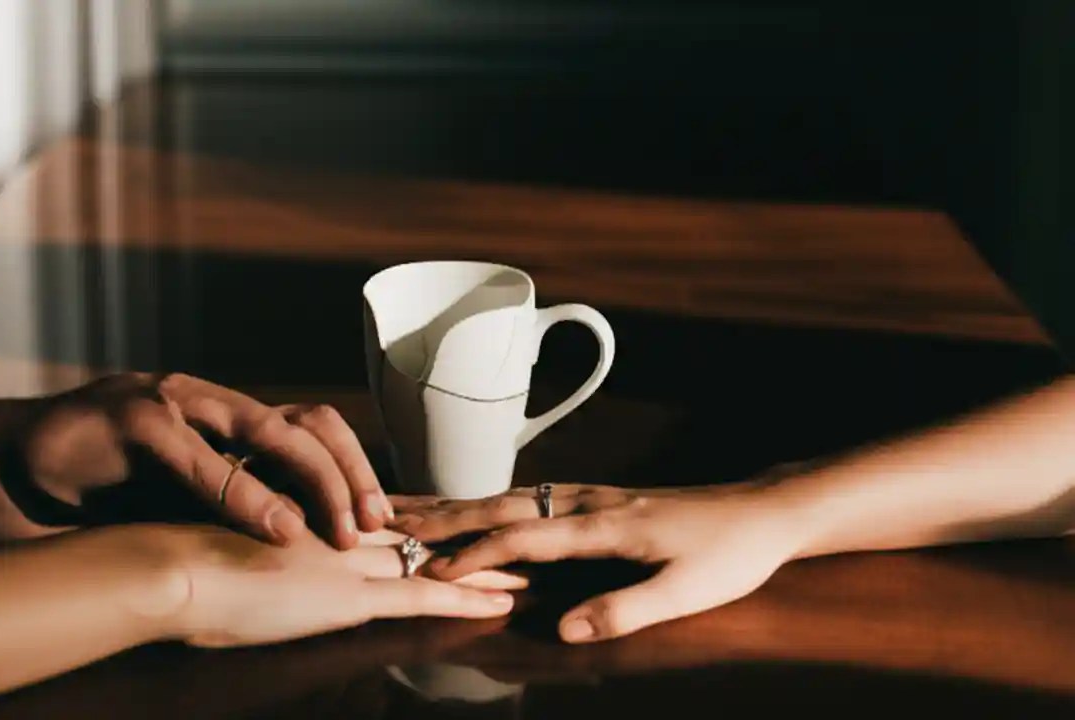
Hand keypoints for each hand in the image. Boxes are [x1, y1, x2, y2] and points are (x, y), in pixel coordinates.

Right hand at [0, 373, 388, 547]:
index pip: (314, 428)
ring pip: (268, 427)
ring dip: (312, 479)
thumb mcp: (186, 499)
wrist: (15, 465)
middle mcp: (213, 403)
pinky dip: (240, 491)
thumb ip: (237, 507)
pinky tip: (272, 524)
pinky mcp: (132, 418)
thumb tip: (309, 544)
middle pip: (308, 422)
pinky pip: (198, 455)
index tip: (382, 517)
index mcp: (230, 421)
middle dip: (348, 474)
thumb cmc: (107, 487)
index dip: (354, 467)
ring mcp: (175, 401)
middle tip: (371, 524)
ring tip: (336, 528)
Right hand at [133, 525, 522, 648]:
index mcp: (313, 521)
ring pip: (433, 561)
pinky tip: (501, 601)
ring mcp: (350, 563)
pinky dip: (464, 600)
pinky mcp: (351, 598)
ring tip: (528, 565)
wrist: (168, 567)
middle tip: (511, 528)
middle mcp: (340, 533)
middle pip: (419, 532)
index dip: (421, 516)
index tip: (452, 513)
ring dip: (483, 567)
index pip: (380, 517)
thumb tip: (251, 564)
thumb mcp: (225, 553)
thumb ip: (253, 555)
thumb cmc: (179, 564)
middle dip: (466, 534)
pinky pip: (422, 599)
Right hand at [390, 482, 805, 642]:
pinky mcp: (598, 498)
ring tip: (415, 511)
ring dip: (460, 504)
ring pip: (511, 496)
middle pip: (503, 505)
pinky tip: (476, 508)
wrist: (762, 511)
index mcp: (605, 526)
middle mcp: (589, 502)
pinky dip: (490, 502)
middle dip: (445, 516)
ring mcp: (592, 495)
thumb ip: (624, 609)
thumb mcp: (686, 592)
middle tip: (391, 523)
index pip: (523, 538)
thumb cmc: (729, 555)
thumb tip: (561, 630)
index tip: (430, 573)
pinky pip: (530, 497)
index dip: (475, 556)